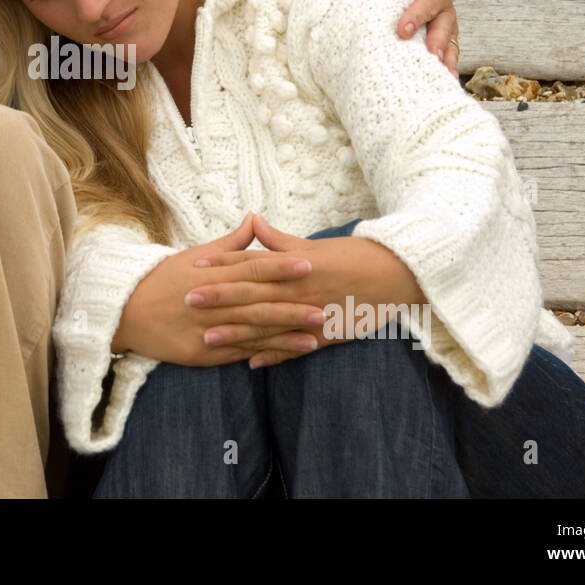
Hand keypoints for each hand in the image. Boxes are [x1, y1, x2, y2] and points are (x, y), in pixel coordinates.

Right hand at [111, 215, 327, 366]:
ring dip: (284, 334)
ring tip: (314, 335)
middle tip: (324, 305)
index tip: (307, 264)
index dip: (279, 267)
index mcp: (208, 274)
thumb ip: (228, 244)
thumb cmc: (161, 280)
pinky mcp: (200, 353)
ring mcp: (205, 329)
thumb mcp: (191, 256)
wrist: (123, 312)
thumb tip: (254, 219)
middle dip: (291, 305)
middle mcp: (209, 302)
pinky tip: (285, 353)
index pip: (249, 269)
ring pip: (251, 332)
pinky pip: (236, 353)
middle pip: (256, 303)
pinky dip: (261, 354)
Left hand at [186, 214, 426, 368]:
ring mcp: (312, 314)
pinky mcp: (326, 335)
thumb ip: (280, 240)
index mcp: (295, 265)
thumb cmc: (355, 255)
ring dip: (238, 332)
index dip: (221, 264)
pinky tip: (251, 363)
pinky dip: (274, 355)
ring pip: (269, 325)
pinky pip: (295, 348)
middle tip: (187, 300)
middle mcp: (300, 289)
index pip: (251, 263)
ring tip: (208, 337)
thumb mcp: (316, 245)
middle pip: (253, 294)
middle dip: (219, 298)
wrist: (397, 274)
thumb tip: (252, 221)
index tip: (194, 266)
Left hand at [386, 0, 459, 77]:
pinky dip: (448, 68)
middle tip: (429, 52)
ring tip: (440, 70)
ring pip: (450, 42)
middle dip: (436, 39)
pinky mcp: (443, 43)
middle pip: (444, 23)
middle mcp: (442, 7)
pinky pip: (450, 56)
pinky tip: (445, 80)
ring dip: (446, 56)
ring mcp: (445, 26)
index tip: (403, 29)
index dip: (418, 12)